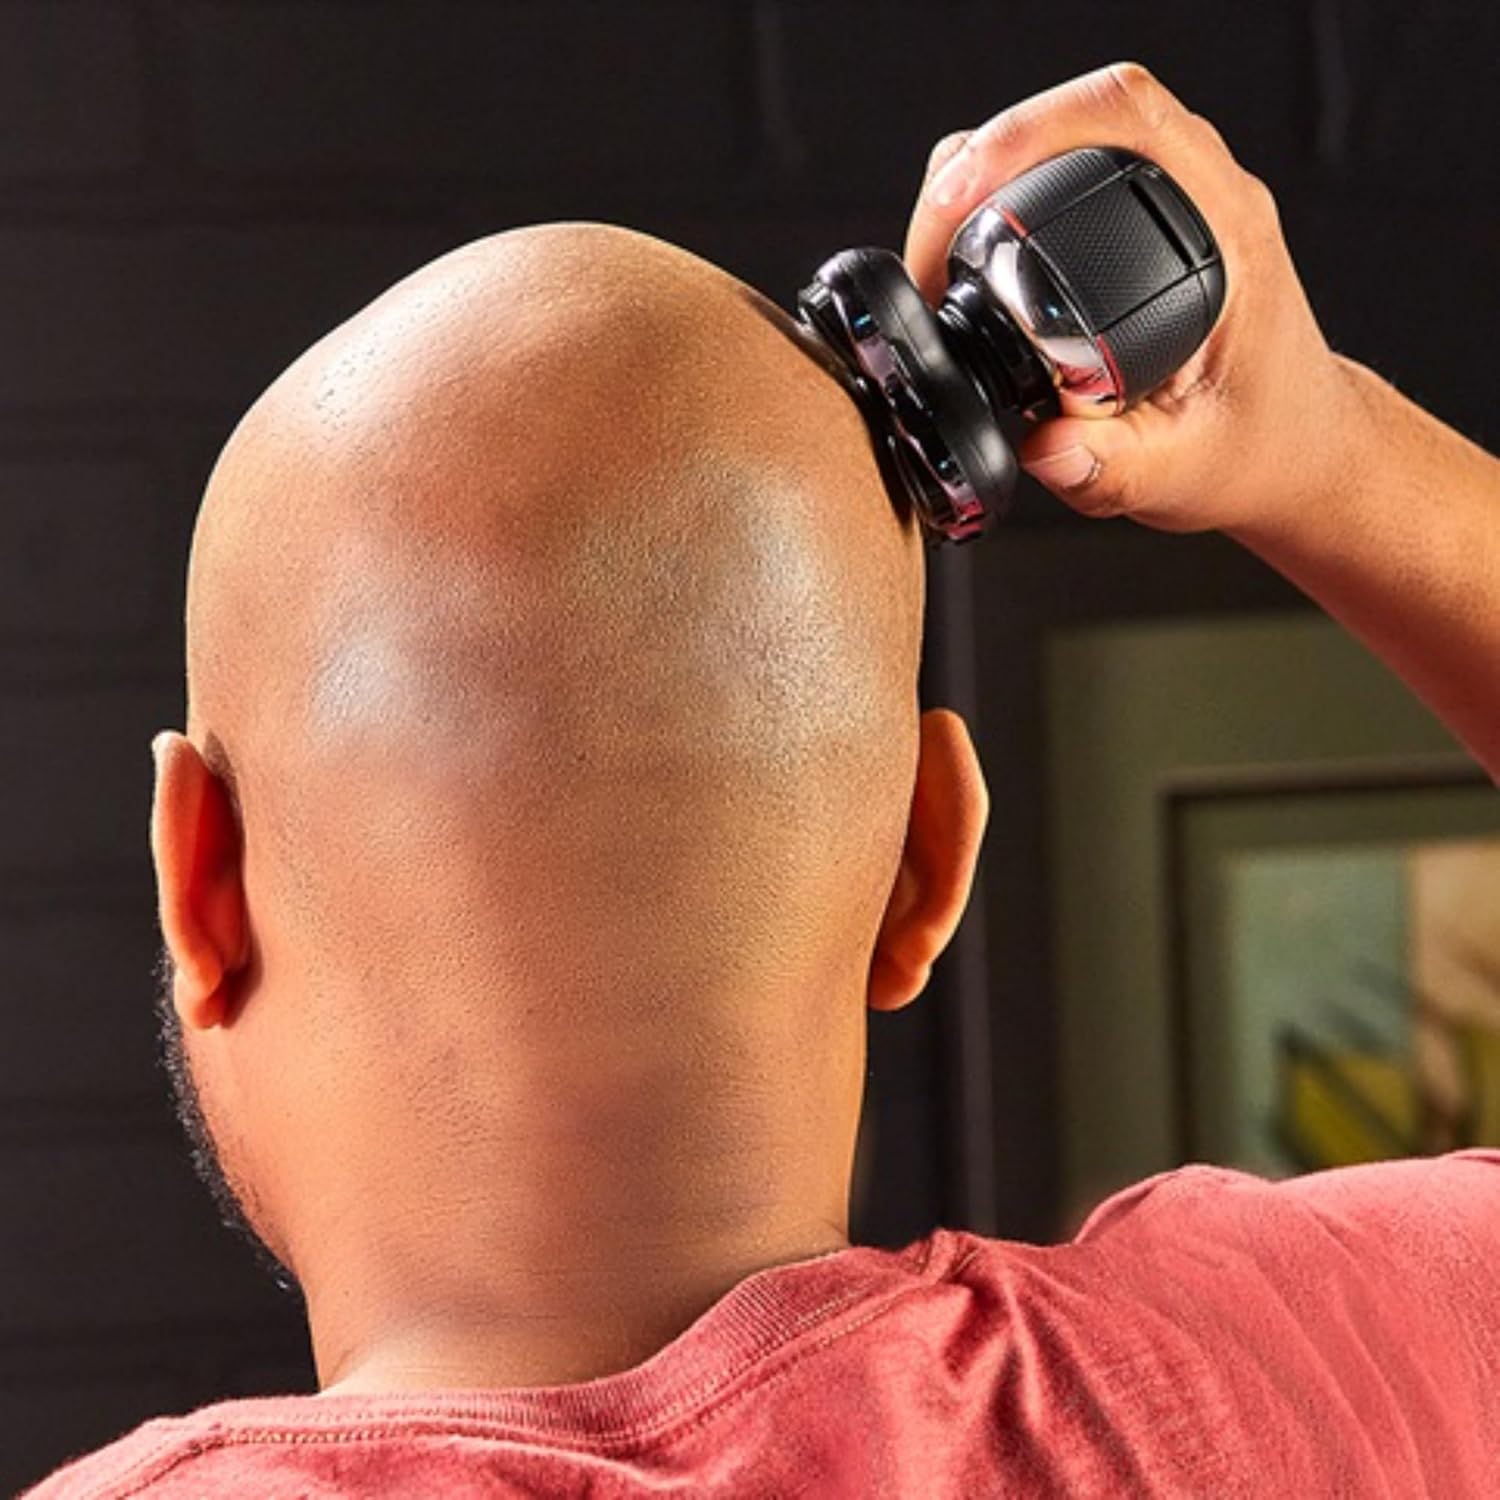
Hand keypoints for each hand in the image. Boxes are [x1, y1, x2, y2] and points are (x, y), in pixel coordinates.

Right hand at [904, 63, 1369, 534]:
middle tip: (932, 246)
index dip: (1027, 135)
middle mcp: (1201, 195)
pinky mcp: (1142, 221)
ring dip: (986, 176)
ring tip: (942, 253)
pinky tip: (974, 254)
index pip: (1125, 117)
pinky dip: (1002, 198)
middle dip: (982, 160)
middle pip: (1078, 113)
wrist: (1292, 446)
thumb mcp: (1185, 472)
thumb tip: (1043, 448)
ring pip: (1063, 135)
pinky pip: (1064, 171)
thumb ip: (1112, 468)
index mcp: (1224, 227)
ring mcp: (1172, 201)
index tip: (961, 196)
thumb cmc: (1256, 445)